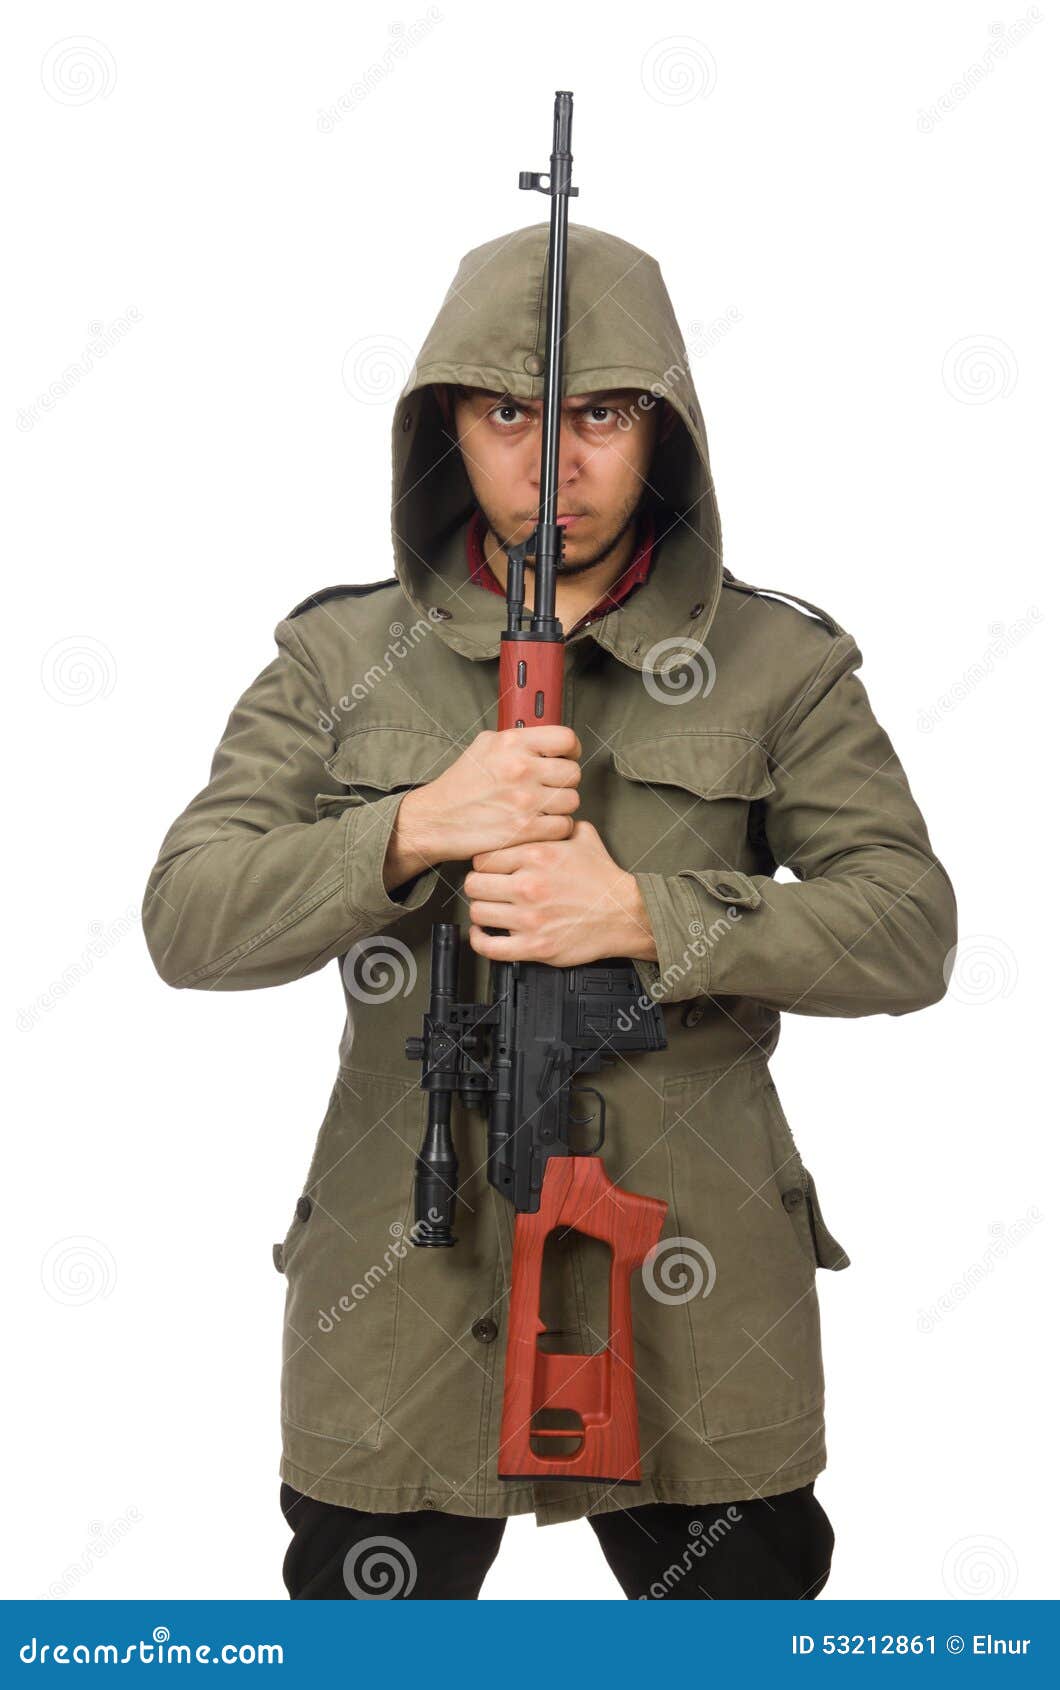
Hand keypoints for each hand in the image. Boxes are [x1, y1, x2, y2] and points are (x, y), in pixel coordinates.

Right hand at [388, 726, 580, 873]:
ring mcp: (525, 800)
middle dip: (563, 782)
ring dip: (561, 807)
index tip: (565, 758)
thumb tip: (544, 740)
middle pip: (572, 772)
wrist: (436, 820)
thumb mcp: (483, 747)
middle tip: (548, 788)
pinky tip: (539, 825)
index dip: (570, 750)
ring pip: (572, 801)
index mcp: (512, 744)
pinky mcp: (525, 828)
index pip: (566, 739)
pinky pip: (563, 826)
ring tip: (542, 808)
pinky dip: (555, 828)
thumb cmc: (459, 786)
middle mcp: (521, 768)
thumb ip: (517, 741)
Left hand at [464, 820, 657, 967]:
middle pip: (474, 884)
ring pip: (478, 912)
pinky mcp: (534, 946)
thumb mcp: (584, 838)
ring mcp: (529, 918)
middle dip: (478, 886)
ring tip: (489, 909)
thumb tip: (546, 816)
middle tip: (487, 889)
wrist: (625, 914)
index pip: (483, 857)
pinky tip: (483, 933)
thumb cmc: (604, 879)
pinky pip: (489, 946)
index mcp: (536, 856)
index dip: (484, 863)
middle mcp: (528, 886)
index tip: (490, 869)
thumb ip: (558, 824)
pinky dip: (480, 940)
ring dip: (481, 911)